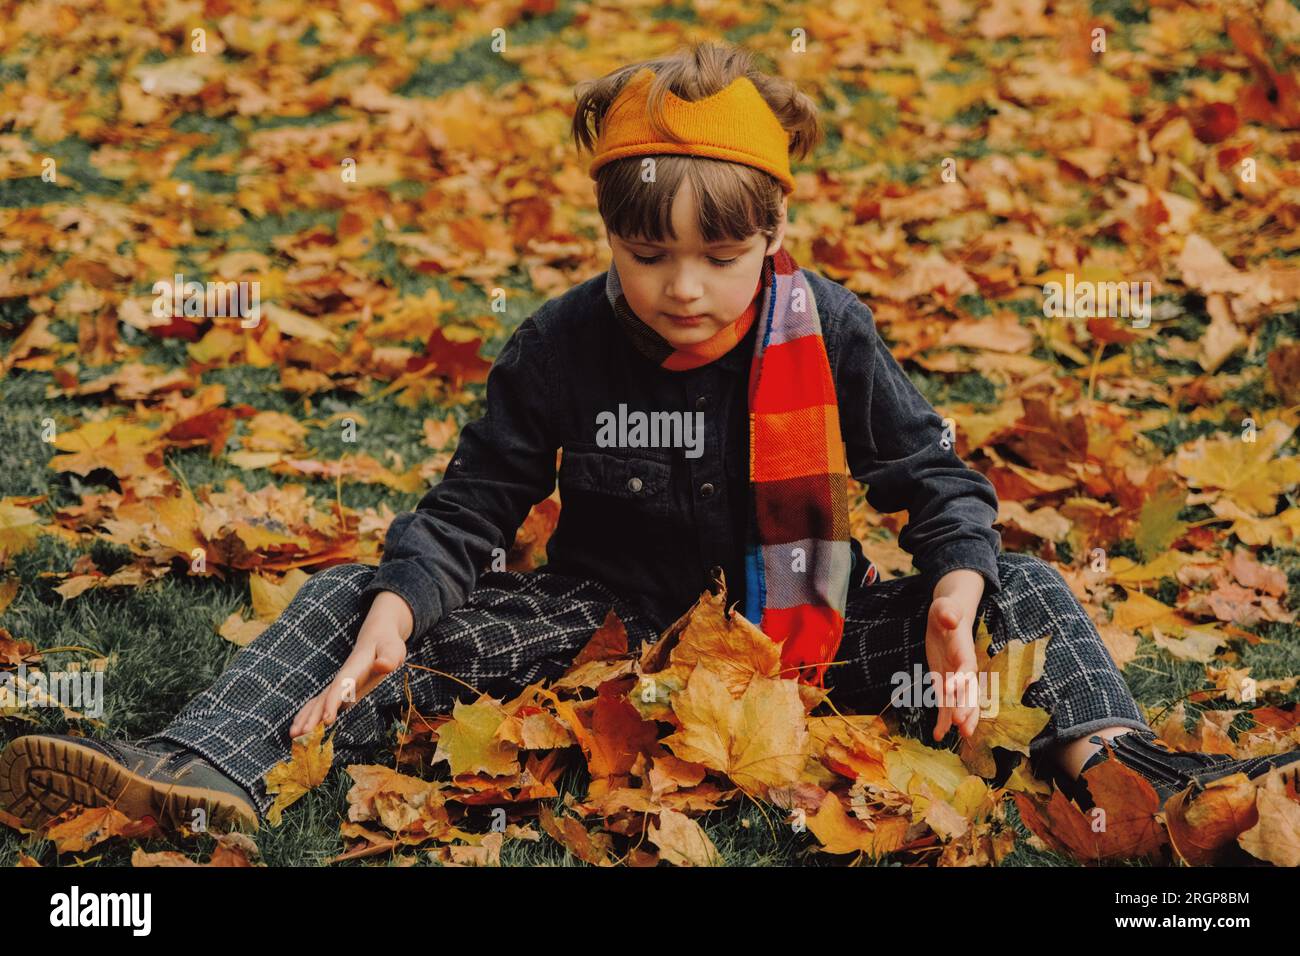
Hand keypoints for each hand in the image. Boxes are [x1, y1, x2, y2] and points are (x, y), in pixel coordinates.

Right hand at [288, 594, 410, 738]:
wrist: (377, 637)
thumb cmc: (387, 645)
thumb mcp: (393, 649)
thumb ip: (389, 658)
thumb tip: (383, 665)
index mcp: (353, 670)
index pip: (340, 688)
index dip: (332, 703)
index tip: (326, 720)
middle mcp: (342, 679)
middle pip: (323, 698)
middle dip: (311, 716)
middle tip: (299, 734)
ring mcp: (339, 685)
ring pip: (318, 702)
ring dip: (305, 717)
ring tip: (293, 735)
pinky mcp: (340, 691)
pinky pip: (321, 704)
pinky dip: (309, 715)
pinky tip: (300, 727)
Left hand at [924, 595, 979, 741]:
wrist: (948, 617)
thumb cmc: (947, 611)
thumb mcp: (944, 606)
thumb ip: (948, 612)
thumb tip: (951, 617)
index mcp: (964, 649)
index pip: (966, 667)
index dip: (962, 680)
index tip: (952, 690)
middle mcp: (963, 668)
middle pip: (968, 690)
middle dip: (967, 708)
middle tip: (964, 727)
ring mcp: (955, 678)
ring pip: (960, 702)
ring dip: (960, 719)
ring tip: (961, 735)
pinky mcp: (944, 683)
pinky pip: (945, 704)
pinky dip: (943, 719)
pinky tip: (939, 735)